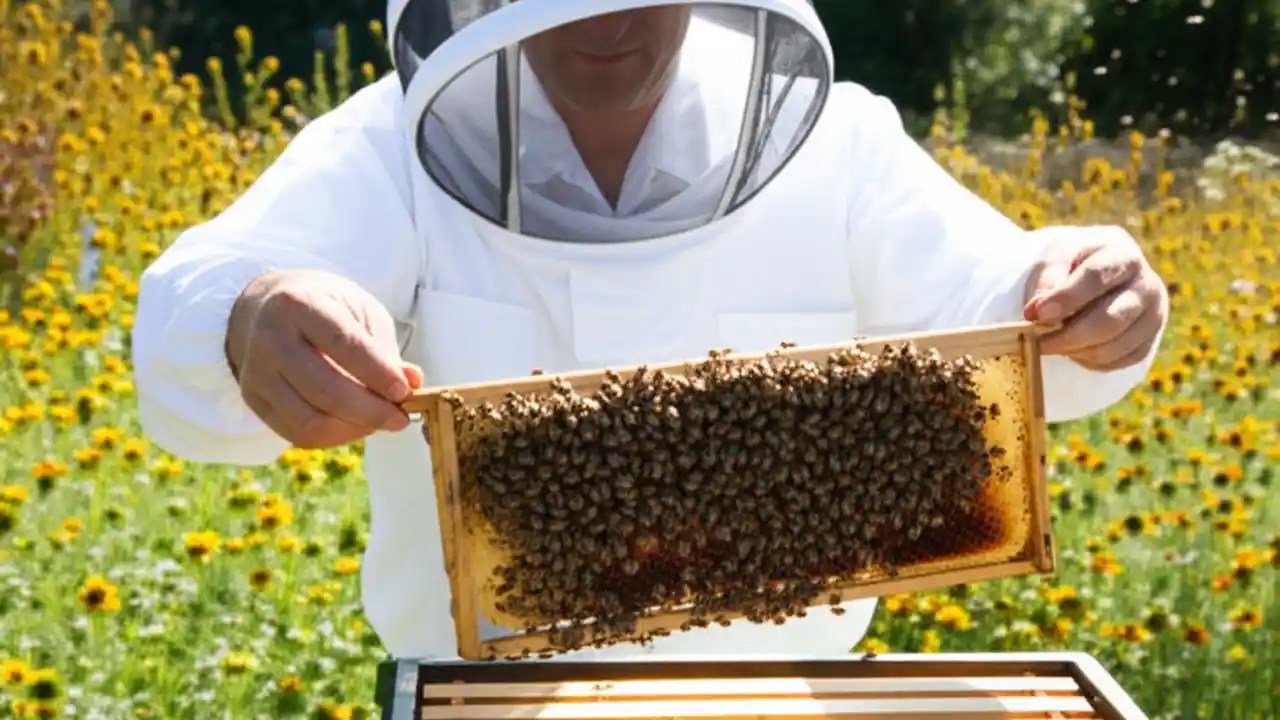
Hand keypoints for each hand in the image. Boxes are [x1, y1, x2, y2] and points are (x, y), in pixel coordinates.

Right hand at [225, 269, 423, 448]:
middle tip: (400, 418)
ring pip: (309, 420)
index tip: (405, 391)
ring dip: (354, 429)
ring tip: (380, 421)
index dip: (377, 373)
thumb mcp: (359, 310)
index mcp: (299, 304)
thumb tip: (413, 383)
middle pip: (324, 389)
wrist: (266, 306)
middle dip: (371, 411)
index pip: (342, 345)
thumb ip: (384, 348)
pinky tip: (355, 426)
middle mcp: (270, 338)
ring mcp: (256, 372)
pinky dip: (334, 437)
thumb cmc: (324, 307)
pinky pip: (297, 433)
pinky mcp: (253, 399)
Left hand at [1022, 227, 1168, 370]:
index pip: (1097, 277)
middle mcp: (1147, 285)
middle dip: (1068, 336)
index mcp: (1123, 256)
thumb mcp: (1055, 261)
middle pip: (1110, 320)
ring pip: (1114, 346)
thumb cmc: (1072, 266)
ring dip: (1076, 351)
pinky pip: (1118, 362)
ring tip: (1051, 343)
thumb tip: (1037, 313)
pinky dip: (1089, 361)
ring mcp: (1153, 316)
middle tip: (1036, 342)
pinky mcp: (1148, 342)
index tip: (1034, 314)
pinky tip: (1073, 348)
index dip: (1065, 298)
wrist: (1097, 278)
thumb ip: (1047, 280)